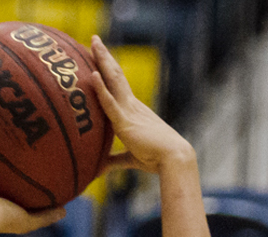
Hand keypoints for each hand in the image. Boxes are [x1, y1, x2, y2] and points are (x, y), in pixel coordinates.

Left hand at [88, 37, 195, 173]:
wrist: (174, 159)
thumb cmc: (156, 159)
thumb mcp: (131, 157)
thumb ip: (115, 159)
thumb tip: (99, 166)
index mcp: (133, 110)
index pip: (117, 85)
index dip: (107, 70)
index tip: (98, 56)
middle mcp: (131, 105)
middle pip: (115, 75)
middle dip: (103, 56)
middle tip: (94, 39)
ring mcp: (128, 111)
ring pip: (113, 80)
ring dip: (102, 60)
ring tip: (93, 42)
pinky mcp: (125, 122)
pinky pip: (110, 102)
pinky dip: (101, 88)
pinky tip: (93, 74)